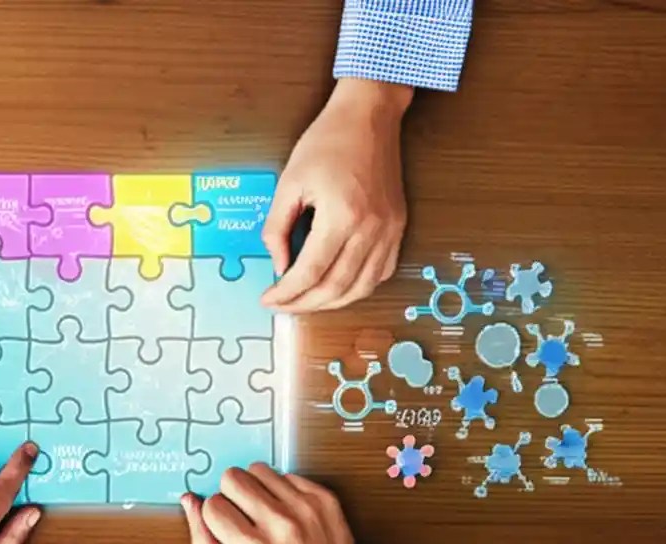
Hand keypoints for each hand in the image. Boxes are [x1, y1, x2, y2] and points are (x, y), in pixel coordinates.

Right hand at [181, 464, 365, 543]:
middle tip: (243, 515)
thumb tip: (188, 499)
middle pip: (233, 477)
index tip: (228, 529)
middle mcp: (280, 525)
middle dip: (231, 494)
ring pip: (258, 469)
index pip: (213, 505)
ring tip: (264, 511)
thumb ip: (203, 539)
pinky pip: (287, 474)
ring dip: (255, 487)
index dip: (216, 516)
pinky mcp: (324, 498)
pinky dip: (281, 490)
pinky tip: (287, 512)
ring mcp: (305, 509)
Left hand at [261, 78, 412, 313]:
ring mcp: (389, 230)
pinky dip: (358, 287)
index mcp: (342, 216)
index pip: (310, 272)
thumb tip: (279, 266)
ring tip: (305, 301)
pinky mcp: (397, 227)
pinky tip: (337, 286)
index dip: (286, 293)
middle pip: (336, 287)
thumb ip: (278, 229)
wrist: (369, 116)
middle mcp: (371, 229)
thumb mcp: (289, 183)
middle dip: (305, 303)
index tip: (268, 299)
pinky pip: (381, 272)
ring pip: (362, 287)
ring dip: (331, 302)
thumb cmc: (327, 141)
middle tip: (282, 305)